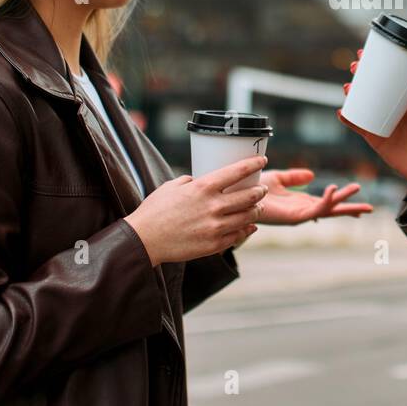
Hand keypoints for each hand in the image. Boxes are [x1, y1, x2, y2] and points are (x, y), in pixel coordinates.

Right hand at [125, 155, 268, 266]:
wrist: (144, 240)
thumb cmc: (155, 210)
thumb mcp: (172, 186)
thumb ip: (191, 181)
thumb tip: (200, 180)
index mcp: (203, 187)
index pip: (237, 172)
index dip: (253, 164)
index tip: (262, 160)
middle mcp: (213, 206)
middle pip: (250, 196)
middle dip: (260, 191)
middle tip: (262, 189)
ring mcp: (215, 227)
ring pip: (248, 216)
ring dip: (257, 210)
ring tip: (258, 207)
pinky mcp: (214, 244)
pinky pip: (239, 235)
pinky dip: (247, 229)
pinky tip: (249, 225)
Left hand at [255, 168, 372, 224]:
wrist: (239, 195)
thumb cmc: (253, 189)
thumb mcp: (278, 178)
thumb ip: (295, 177)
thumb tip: (311, 175)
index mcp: (300, 203)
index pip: (326, 203)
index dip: (342, 201)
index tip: (358, 200)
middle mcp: (302, 211)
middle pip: (331, 211)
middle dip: (350, 209)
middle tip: (370, 209)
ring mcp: (299, 215)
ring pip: (327, 209)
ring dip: (343, 202)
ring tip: (356, 189)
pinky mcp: (294, 217)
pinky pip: (315, 209)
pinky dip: (326, 201)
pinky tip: (334, 190)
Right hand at [336, 48, 406, 200]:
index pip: (392, 78)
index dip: (381, 65)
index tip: (371, 53)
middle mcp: (392, 108)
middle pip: (373, 87)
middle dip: (362, 75)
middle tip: (355, 66)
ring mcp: (382, 121)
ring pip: (363, 104)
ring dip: (352, 94)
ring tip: (348, 87)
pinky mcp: (375, 137)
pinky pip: (359, 126)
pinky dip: (349, 119)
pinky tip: (342, 112)